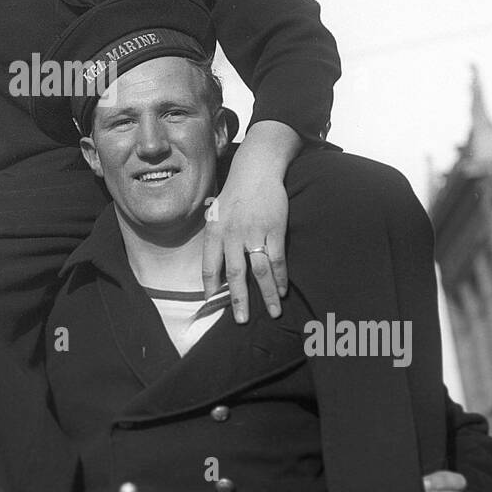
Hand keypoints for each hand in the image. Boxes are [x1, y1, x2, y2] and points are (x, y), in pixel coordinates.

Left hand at [202, 124, 295, 322]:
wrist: (256, 171)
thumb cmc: (235, 195)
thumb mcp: (216, 214)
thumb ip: (215, 240)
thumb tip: (215, 268)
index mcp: (215, 232)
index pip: (209, 266)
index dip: (210, 287)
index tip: (210, 305)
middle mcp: (233, 235)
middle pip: (235, 274)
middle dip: (238, 300)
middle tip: (241, 320)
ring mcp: (255, 233)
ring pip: (260, 271)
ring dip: (266, 294)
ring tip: (271, 313)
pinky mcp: (274, 229)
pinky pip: (277, 259)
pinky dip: (280, 277)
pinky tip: (282, 290)